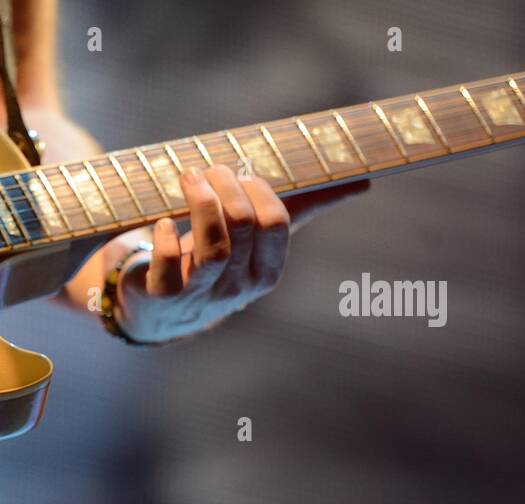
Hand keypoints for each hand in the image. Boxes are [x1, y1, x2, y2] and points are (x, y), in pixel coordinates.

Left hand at [116, 166, 367, 341]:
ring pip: (213, 245)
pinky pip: (168, 267)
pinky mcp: (163, 296)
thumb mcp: (259, 241)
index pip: (276, 224)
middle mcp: (238, 287)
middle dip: (227, 185)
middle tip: (210, 170)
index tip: (242, 173)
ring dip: (201, 201)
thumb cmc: (219, 262)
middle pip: (243, 225)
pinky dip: (163, 239)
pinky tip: (162, 223)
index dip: (258, 190)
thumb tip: (362, 183)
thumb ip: (304, 210)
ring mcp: (201, 294)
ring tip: (189, 177)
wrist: (164, 313)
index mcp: (266, 271)